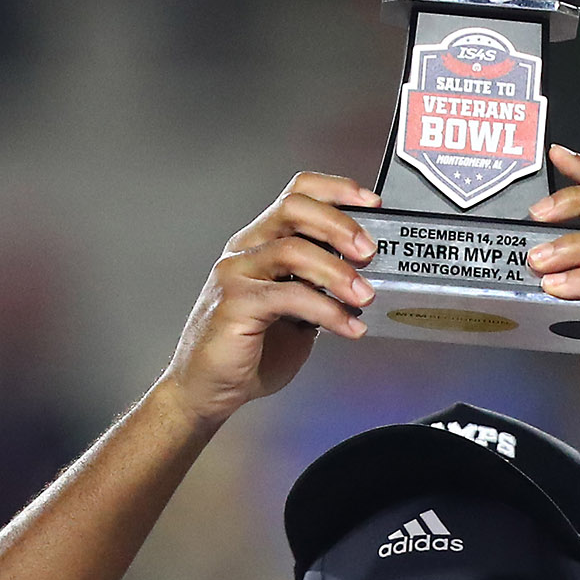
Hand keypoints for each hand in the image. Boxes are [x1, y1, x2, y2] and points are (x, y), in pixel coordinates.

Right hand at [164, 172, 377, 424]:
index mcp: (260, 243)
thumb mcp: (295, 310)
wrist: (207, 389)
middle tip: (369, 252)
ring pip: (293, 249)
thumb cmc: (246, 351)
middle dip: (340, 225)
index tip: (371, 203)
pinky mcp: (236, 303)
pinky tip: (348, 326)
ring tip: (364, 296)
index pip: (296, 194)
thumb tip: (363, 276)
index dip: (337, 190)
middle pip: (294, 208)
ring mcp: (237, 274)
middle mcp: (245, 250)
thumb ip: (319, 287)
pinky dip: (328, 311)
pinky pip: (290, 295)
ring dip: (338, 272)